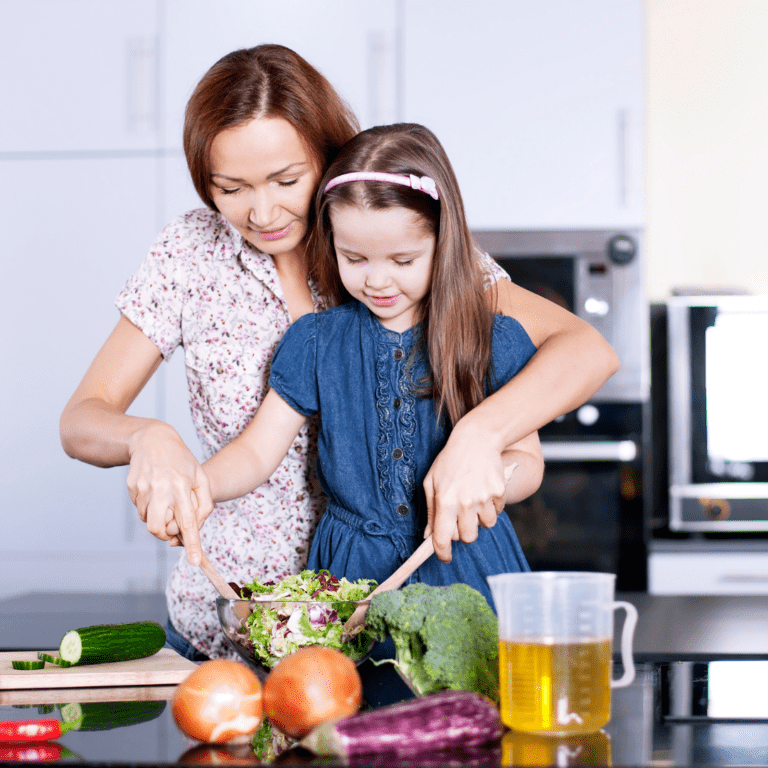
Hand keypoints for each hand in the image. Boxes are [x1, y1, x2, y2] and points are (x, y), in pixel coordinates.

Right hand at [126, 422, 213, 565]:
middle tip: (174, 526)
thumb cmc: (182, 461)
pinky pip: (140, 510)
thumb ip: (204, 504)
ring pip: (148, 521)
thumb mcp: (201, 477)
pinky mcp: (132, 487)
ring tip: (166, 500)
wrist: (153, 439)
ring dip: (158, 519)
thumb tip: (194, 529)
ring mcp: (143, 489)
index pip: (188, 521)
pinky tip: (155, 491)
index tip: (195, 562)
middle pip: (158, 529)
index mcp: (182, 486)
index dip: (192, 544)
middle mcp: (161, 489)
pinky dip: (149, 508)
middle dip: (166, 535)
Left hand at [423, 421, 510, 562]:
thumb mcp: (431, 482)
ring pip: (485, 526)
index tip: (445, 557)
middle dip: (463, 532)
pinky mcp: (499, 492)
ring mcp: (484, 498)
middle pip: (467, 538)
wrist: (477, 439)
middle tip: (460, 518)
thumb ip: (431, 510)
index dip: (443, 553)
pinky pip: (497, 511)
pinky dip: (491, 506)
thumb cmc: (450, 460)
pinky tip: (484, 490)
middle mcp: (465, 503)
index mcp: (445, 501)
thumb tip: (428, 535)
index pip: (443, 539)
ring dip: (479, 519)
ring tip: (473, 500)